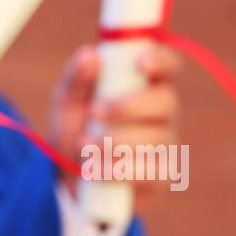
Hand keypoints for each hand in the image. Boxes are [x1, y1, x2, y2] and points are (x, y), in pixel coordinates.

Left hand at [51, 44, 180, 208]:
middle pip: (166, 102)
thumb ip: (76, 79)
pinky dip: (117, 170)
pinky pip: (150, 172)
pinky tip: (94, 170)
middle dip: (128, 106)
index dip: (161, 61)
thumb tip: (90, 54)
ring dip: (114, 141)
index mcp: (145, 86)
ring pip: (156, 138)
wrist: (67, 180)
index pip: (168, 65)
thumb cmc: (75, 131)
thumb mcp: (67, 104)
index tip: (140, 64)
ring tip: (82, 147)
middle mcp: (162, 114)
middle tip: (94, 112)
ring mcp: (164, 145)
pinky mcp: (159, 177)